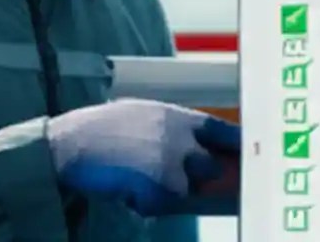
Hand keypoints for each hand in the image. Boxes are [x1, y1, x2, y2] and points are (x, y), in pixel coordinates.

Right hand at [47, 99, 240, 215]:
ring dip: (166, 191)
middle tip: (165, 172)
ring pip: (186, 190)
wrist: (72, 145)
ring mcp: (173, 165)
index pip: (220, 129)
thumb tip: (191, 143)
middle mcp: (181, 139)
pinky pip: (162, 206)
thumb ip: (169, 126)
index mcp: (176, 117)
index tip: (247, 149)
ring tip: (135, 175)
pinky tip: (124, 187)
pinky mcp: (161, 190)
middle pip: (211, 166)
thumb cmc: (101, 129)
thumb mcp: (141, 113)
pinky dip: (145, 203)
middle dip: (196, 175)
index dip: (235, 142)